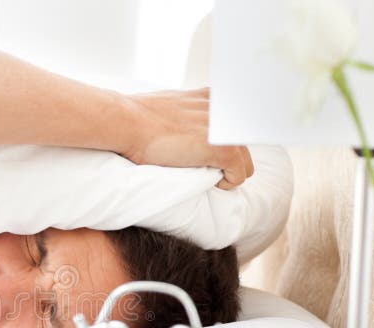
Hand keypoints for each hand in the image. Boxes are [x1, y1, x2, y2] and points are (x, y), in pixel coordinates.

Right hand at [120, 87, 253, 189]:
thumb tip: (181, 125)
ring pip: (245, 160)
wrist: (127, 122)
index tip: (204, 152)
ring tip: (208, 176)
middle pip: (242, 142)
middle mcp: (223, 111)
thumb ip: (186, 112)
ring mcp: (225, 130)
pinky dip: (228, 183)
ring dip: (229, 171)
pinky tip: (213, 183)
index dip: (221, 141)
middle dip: (228, 158)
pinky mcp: (222, 149)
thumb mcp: (169, 105)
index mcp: (210, 98)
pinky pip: (239, 174)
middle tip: (206, 168)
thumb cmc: (137, 118)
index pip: (232, 123)